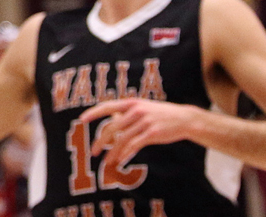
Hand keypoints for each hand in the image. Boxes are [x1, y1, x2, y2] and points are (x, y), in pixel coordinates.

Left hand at [77, 98, 207, 170]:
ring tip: (107, 162)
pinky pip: (134, 145)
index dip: (93, 113)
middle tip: (93, 152)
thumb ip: (127, 114)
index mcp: (131, 103)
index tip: (81, 120)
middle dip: (101, 141)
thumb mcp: (143, 108)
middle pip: (112, 128)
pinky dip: (126, 154)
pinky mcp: (152, 133)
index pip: (107, 107)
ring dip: (113, 152)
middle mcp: (136, 110)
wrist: (184, 118)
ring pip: (122, 139)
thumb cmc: (161, 114)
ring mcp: (144, 121)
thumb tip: (112, 121)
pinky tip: (121, 160)